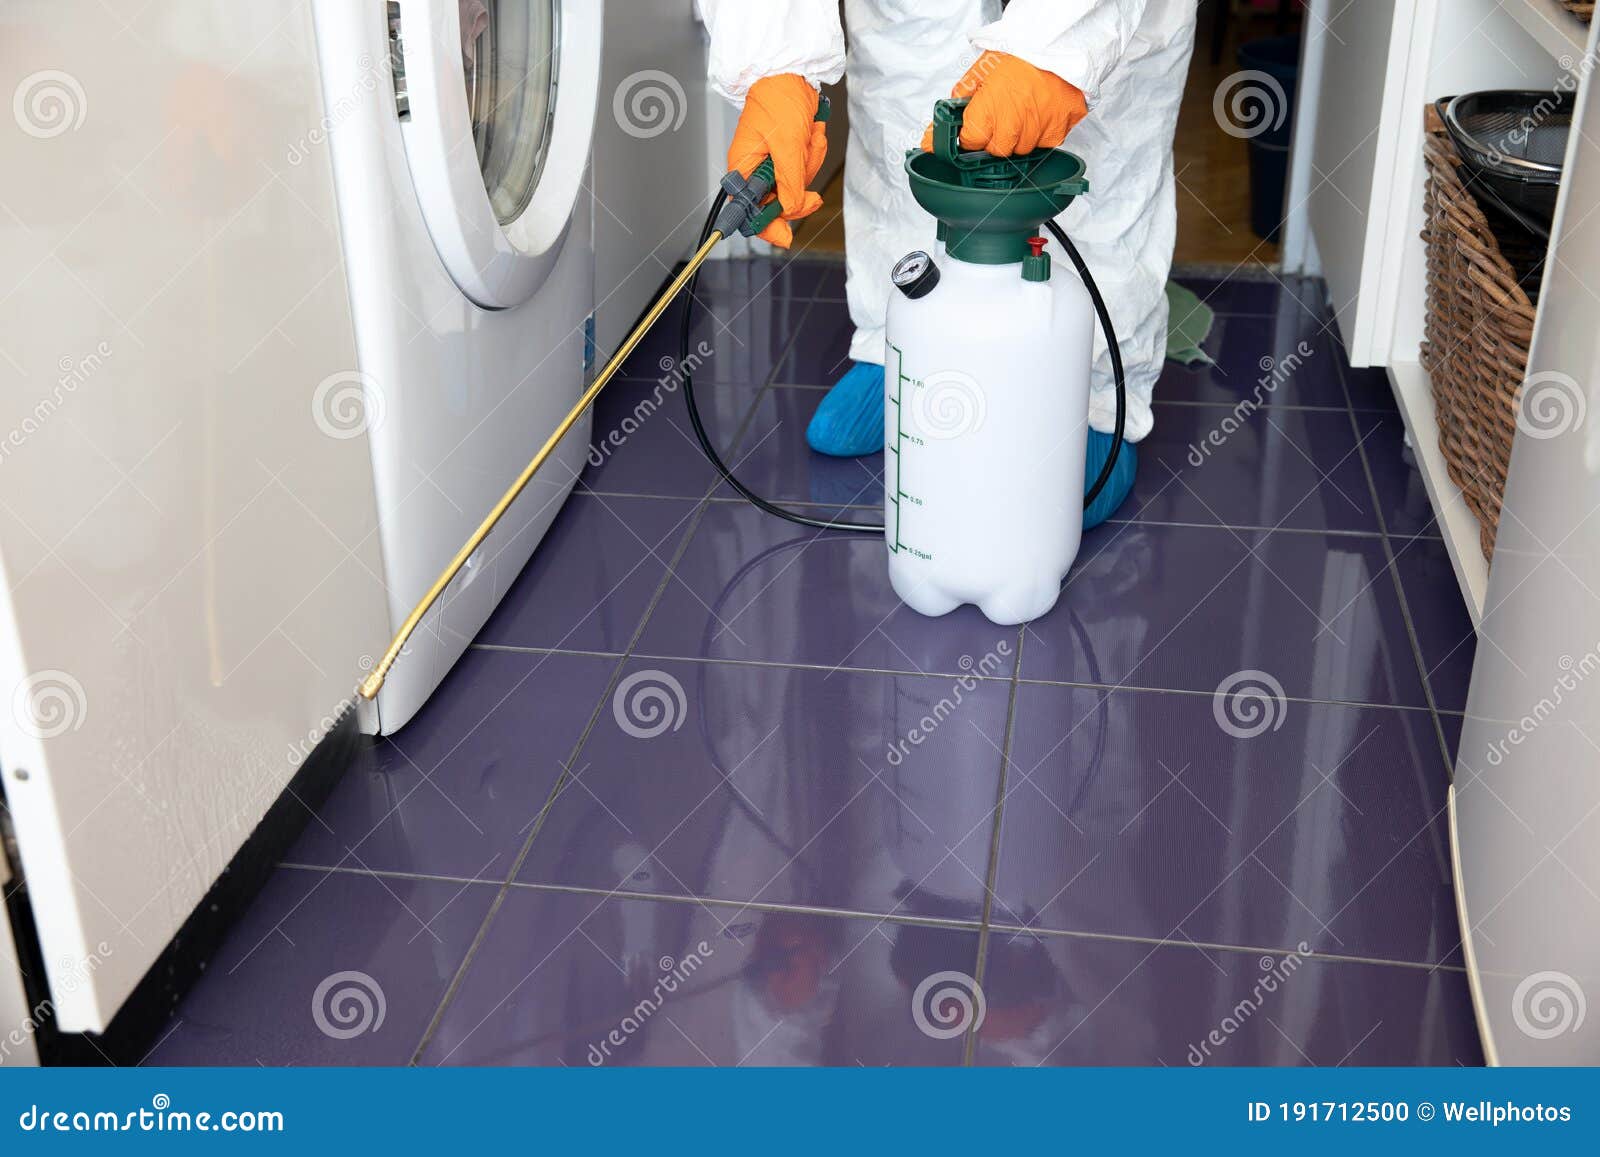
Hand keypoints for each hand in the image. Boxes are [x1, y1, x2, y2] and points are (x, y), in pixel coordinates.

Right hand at [727, 74, 827, 247]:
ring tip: (807, 139)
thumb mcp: (786, 146)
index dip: (766, 226)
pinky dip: (812, 153)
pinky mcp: (789, 156)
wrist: (791, 76)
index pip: (749, 212)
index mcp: (742, 170)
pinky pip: (805, 170)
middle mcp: (755, 171)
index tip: (785, 237)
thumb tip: (788, 209)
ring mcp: (773, 164)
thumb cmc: (779, 103)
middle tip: (808, 181)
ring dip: (808, 163)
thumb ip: (788, 183)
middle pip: (778, 203)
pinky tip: (810, 135)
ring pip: (796, 187)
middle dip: (798, 189)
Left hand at [920, 51, 1087, 157]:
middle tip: (1003, 113)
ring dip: (1020, 136)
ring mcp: (1039, 129)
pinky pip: (1046, 143)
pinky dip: (1042, 132)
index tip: (975, 126)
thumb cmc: (1017, 53)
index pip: (971, 143)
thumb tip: (932, 135)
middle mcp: (1013, 124)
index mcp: (988, 111)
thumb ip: (957, 105)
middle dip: (996, 136)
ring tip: (1023, 108)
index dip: (971, 135)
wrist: (1055, 41)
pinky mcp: (1059, 129)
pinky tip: (1040, 111)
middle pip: (997, 150)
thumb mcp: (980, 72)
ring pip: (1023, 149)